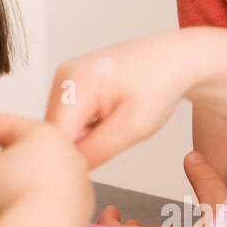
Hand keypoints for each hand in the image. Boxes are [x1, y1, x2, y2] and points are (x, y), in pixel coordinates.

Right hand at [0, 111, 91, 226]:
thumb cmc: (13, 195)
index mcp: (44, 135)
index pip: (5, 125)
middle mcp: (67, 156)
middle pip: (30, 153)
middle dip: (6, 157)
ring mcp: (77, 186)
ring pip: (40, 181)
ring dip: (19, 186)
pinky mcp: (79, 214)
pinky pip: (48, 205)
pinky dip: (31, 208)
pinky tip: (15, 215)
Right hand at [45, 32, 203, 168]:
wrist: (173, 59)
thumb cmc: (160, 83)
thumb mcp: (134, 126)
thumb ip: (98, 151)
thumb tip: (71, 168)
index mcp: (76, 82)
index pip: (55, 136)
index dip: (71, 156)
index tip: (95, 161)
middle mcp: (63, 76)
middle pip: (54, 132)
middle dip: (77, 146)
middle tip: (110, 141)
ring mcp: (64, 78)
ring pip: (59, 127)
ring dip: (80, 138)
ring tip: (111, 126)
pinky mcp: (69, 83)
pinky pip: (66, 118)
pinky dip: (83, 127)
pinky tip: (106, 119)